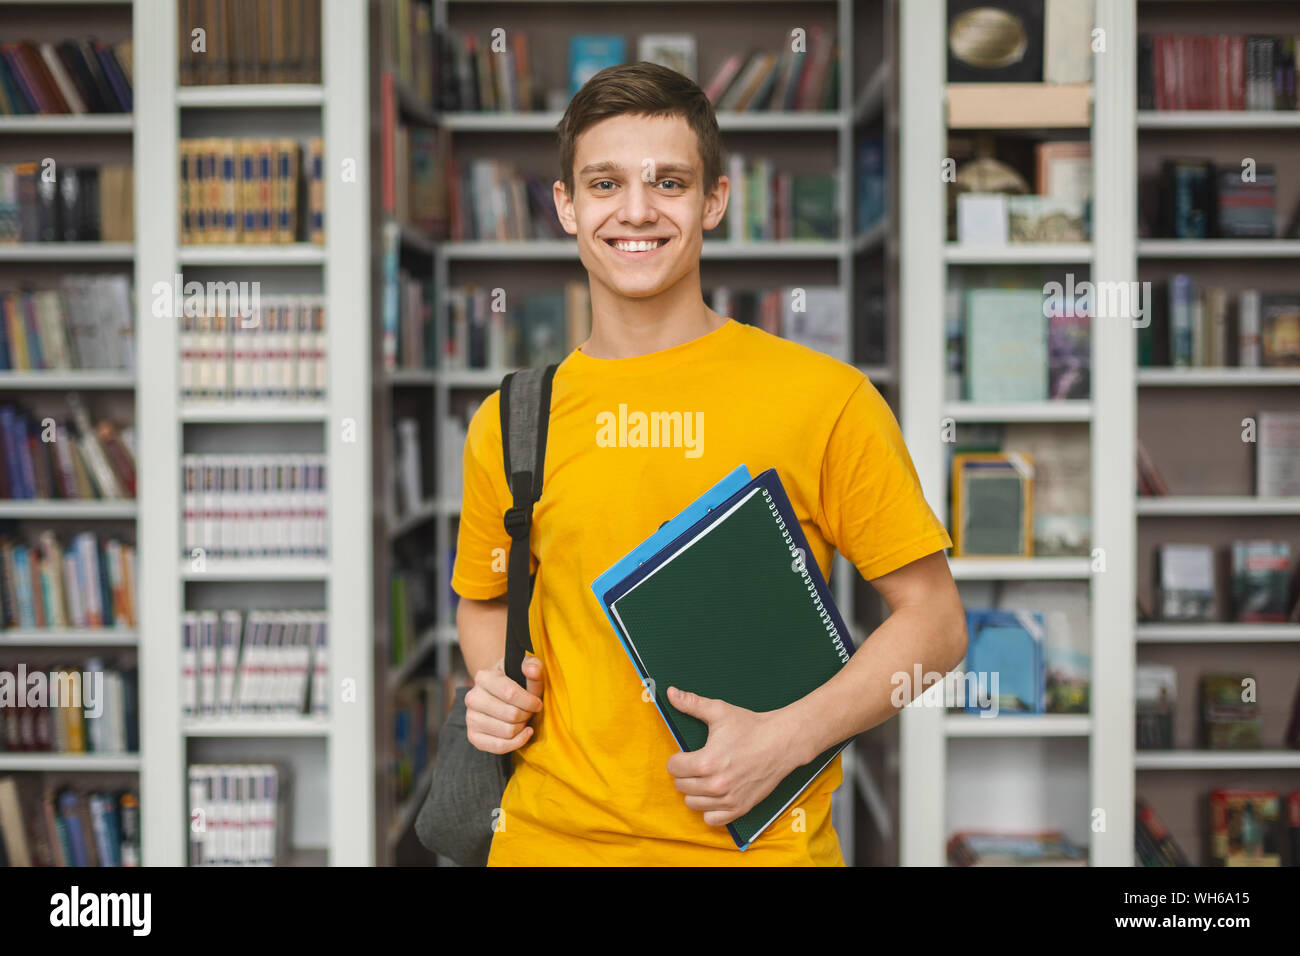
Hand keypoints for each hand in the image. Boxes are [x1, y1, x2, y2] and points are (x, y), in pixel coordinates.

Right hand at [465, 654, 542, 753]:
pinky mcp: (473, 736)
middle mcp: (472, 697)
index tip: (538, 703)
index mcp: (483, 677)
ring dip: (522, 727)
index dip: (530, 701)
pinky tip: (524, 733)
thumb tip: (530, 669)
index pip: (510, 693)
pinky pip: (499, 747)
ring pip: (507, 732)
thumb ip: (534, 666)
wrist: (501, 696)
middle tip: (530, 711)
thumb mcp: (527, 669)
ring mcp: (470, 718)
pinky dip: (517, 743)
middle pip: (511, 715)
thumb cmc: (518, 681)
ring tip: (523, 719)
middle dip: (527, 715)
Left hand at [664, 686, 799, 826]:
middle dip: (685, 774)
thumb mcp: (719, 711)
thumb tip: (670, 693)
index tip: (687, 754)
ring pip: (693, 804)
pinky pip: (712, 820)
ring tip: (705, 778)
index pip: (673, 768)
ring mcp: (728, 799)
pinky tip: (716, 795)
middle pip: (681, 786)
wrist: (781, 742)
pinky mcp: (740, 808)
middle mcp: (715, 784)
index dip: (677, 758)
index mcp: (706, 762)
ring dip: (695, 792)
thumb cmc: (750, 726)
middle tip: (697, 764)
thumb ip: (692, 703)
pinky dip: (710, 810)